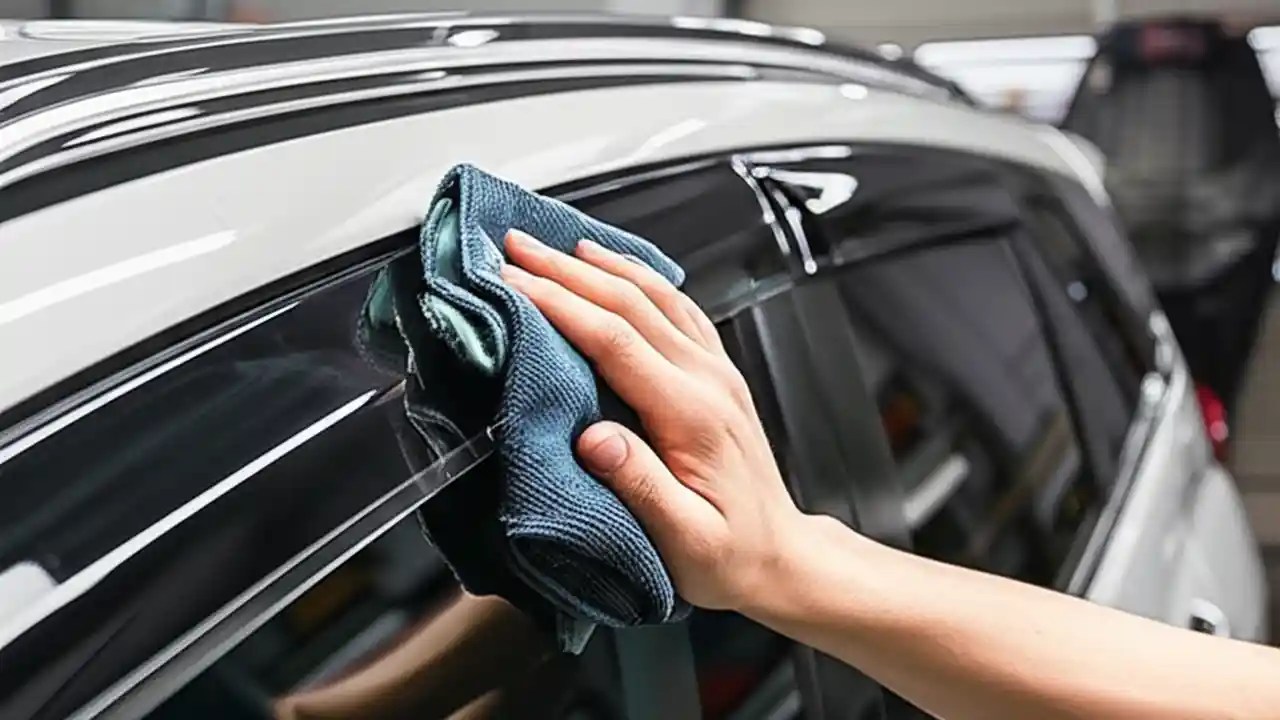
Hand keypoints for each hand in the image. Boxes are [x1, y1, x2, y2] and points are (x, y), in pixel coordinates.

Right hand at [500, 230, 809, 612]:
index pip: (616, 339)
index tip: (513, 282)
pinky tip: (617, 266)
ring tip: (553, 244)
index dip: (560, 304)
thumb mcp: (683, 540)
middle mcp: (708, 380)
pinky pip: (678, 307)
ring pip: (656, 294)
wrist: (779, 558)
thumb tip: (593, 439)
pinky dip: (640, 276)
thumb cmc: (729, 557)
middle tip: (513, 245)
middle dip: (565, 269)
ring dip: (600, 264)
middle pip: (631, 302)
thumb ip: (638, 486)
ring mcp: (717, 372)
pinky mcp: (717, 374)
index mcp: (693, 414)